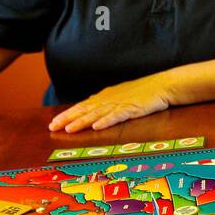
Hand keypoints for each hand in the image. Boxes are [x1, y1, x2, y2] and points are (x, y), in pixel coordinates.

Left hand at [48, 75, 172, 132]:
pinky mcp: (132, 109)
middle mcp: (109, 99)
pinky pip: (117, 116)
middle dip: (67, 119)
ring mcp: (120, 104)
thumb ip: (106, 103)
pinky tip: (97, 127)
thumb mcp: (121, 96)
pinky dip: (106, 121)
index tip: (53, 123)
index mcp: (105, 96)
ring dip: (82, 122)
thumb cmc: (143, 92)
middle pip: (84, 110)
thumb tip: (91, 110)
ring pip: (96, 114)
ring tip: (69, 129)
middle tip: (52, 127)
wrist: (162, 85)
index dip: (67, 114)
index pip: (82, 106)